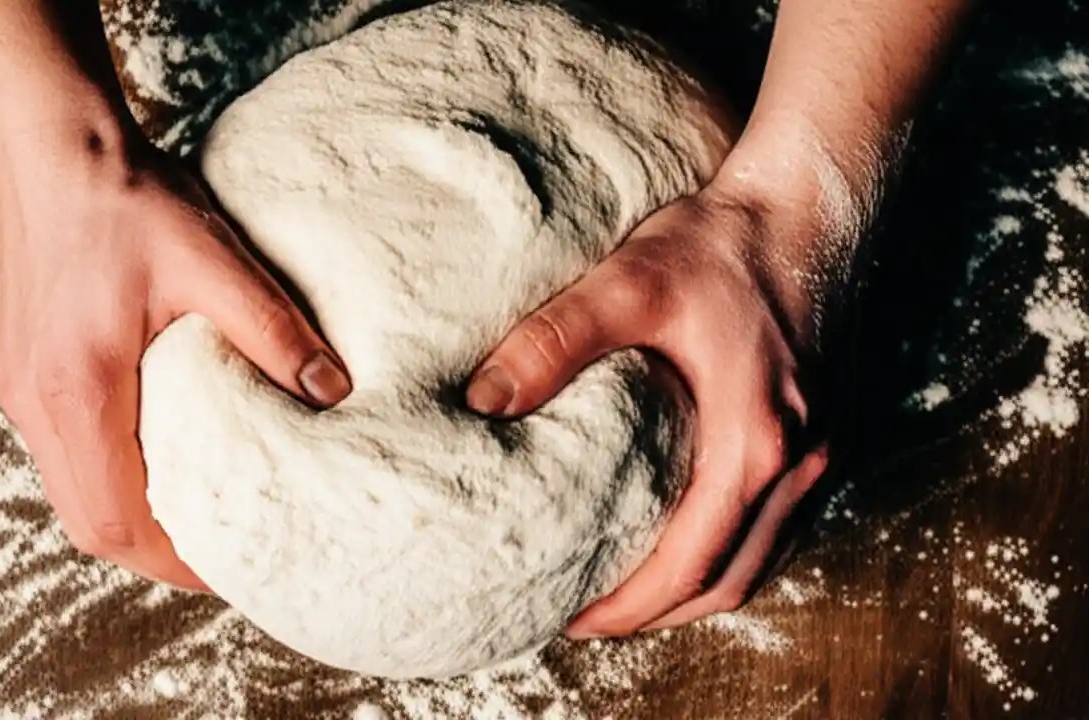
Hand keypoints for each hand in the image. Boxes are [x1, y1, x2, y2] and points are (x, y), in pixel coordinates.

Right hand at [0, 135, 351, 589]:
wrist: (51, 145)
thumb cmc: (126, 200)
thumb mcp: (213, 261)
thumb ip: (275, 333)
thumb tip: (333, 394)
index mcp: (79, 389)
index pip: (117, 521)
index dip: (176, 563)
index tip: (235, 570)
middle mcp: (36, 402)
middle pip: (90, 524)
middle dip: (158, 554)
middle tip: (226, 553)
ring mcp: (21, 389)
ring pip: (72, 494)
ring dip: (132, 518)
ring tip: (201, 516)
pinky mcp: (23, 370)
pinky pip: (64, 455)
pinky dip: (110, 478)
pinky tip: (158, 458)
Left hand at [466, 184, 830, 636]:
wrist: (807, 201)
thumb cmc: (722, 241)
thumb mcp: (628, 281)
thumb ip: (555, 339)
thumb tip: (485, 400)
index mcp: (757, 440)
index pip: (693, 564)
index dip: (630, 607)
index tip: (572, 619)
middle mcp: (800, 460)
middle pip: (732, 579)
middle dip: (658, 613)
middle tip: (588, 617)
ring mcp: (820, 449)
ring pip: (760, 557)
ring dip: (695, 586)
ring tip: (628, 591)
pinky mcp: (821, 431)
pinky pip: (776, 522)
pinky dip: (727, 549)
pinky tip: (683, 536)